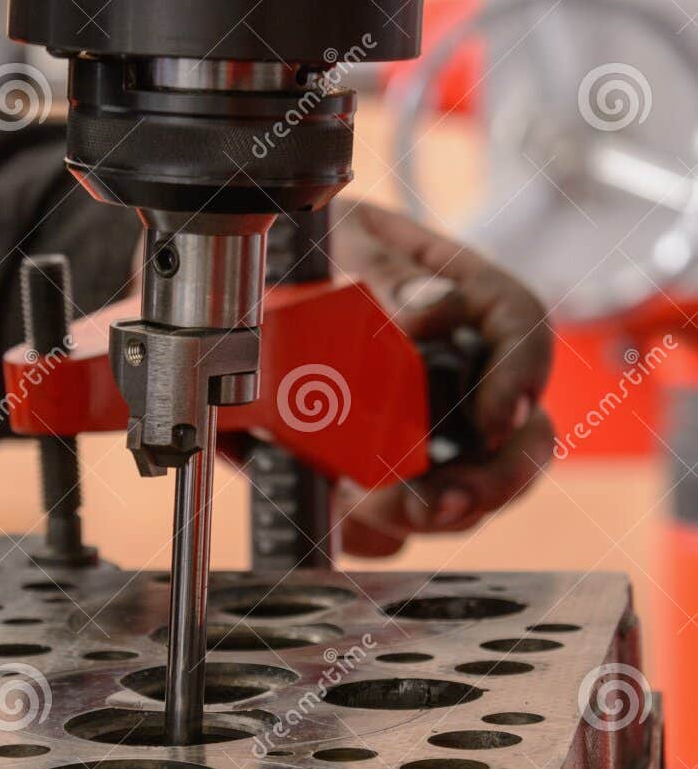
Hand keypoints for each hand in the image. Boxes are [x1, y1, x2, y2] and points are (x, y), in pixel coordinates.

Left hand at [331, 201, 553, 557]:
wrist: (246, 298)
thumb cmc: (313, 251)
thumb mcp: (343, 240)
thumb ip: (386, 273)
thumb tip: (430, 311)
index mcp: (466, 299)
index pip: (522, 329)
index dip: (523, 378)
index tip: (499, 419)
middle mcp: (463, 375)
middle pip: (521, 439)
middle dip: (494, 480)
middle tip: (445, 499)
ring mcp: (430, 435)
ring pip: (465, 495)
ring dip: (426, 512)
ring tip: (365, 504)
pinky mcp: (383, 480)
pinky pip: (394, 526)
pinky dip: (368, 528)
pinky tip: (332, 508)